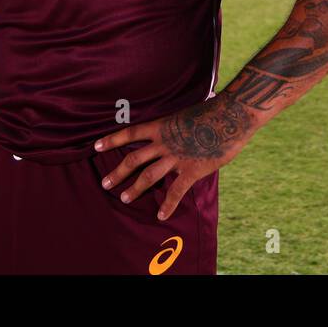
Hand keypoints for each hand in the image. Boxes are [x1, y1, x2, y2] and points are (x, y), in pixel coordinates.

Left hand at [94, 95, 256, 219]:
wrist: (231, 116)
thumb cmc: (212, 111)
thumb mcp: (186, 114)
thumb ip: (176, 126)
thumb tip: (174, 129)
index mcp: (162, 126)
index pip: (130, 133)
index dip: (112, 140)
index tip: (96, 146)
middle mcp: (164, 142)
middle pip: (134, 158)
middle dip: (118, 172)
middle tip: (105, 183)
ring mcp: (177, 157)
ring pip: (149, 175)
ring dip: (135, 188)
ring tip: (124, 198)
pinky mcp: (192, 169)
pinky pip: (176, 191)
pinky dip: (167, 204)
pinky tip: (160, 215)